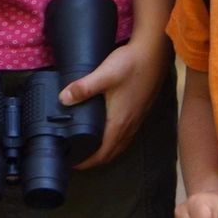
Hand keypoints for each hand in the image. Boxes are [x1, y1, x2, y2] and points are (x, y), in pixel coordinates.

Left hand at [59, 35, 168, 169]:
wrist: (155, 53)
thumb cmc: (130, 65)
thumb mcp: (103, 75)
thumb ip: (83, 88)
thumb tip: (63, 100)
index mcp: (119, 123)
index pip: (103, 153)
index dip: (87, 162)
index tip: (72, 164)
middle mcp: (130, 126)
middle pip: (112, 153)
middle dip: (95, 160)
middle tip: (78, 158)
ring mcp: (137, 120)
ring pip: (120, 144)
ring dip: (106, 151)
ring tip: (91, 148)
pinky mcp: (140, 111)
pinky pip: (126, 135)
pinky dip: (115, 140)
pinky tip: (108, 130)